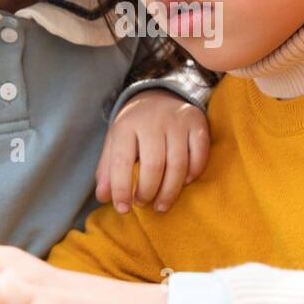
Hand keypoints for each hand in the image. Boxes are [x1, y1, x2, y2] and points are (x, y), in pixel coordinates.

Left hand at [95, 90, 209, 214]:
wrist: (160, 95)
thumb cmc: (135, 127)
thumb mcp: (116, 141)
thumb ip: (108, 169)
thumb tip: (103, 197)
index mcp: (126, 125)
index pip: (121, 161)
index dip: (121, 189)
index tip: (123, 209)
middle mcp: (153, 121)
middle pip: (153, 166)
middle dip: (147, 192)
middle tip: (143, 204)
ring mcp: (178, 121)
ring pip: (178, 164)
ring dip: (169, 191)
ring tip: (161, 205)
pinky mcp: (198, 123)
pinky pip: (199, 154)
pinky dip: (193, 173)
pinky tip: (184, 183)